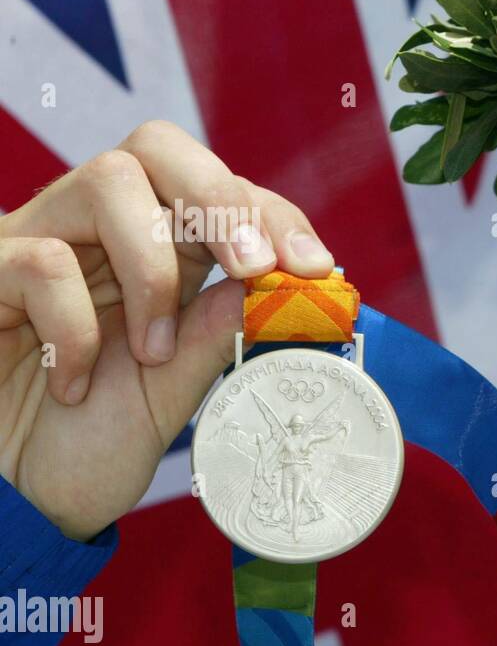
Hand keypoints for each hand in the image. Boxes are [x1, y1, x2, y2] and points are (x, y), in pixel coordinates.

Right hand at [0, 121, 335, 539]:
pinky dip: (74, 329)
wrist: (11, 497)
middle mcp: (95, 232)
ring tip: (150, 353)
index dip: (271, 215)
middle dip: (222, 199)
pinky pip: (42, 261)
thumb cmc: (84, 441)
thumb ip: (216, 332)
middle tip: (255, 265)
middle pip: (159, 148)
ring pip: (109, 181)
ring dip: (152, 270)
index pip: (217, 192)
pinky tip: (71, 383)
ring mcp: (35, 241)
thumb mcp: (171, 390)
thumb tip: (282, 280)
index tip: (316, 267)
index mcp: (153, 252)